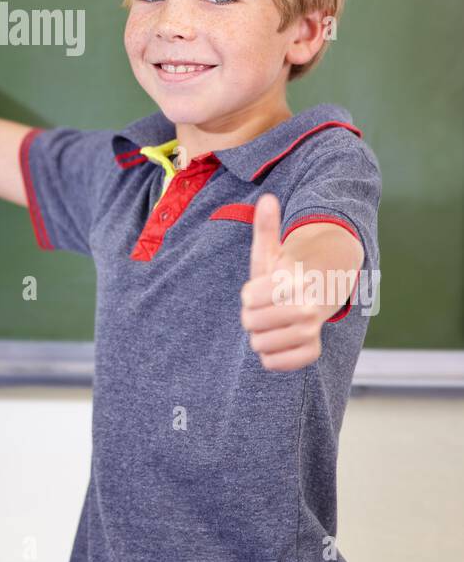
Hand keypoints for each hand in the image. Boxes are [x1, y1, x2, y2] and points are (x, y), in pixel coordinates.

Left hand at [239, 193, 321, 371]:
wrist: (313, 295)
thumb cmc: (283, 274)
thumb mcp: (271, 251)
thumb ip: (267, 227)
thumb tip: (267, 198)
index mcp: (294, 283)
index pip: (249, 298)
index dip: (249, 294)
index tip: (261, 289)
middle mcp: (306, 309)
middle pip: (251, 323)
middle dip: (252, 315)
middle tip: (265, 307)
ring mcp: (310, 333)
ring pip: (259, 345)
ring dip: (260, 335)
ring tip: (272, 322)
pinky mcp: (310, 352)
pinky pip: (274, 363)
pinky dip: (271, 356)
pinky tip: (279, 340)